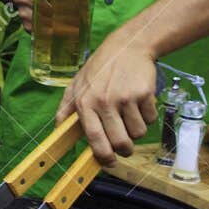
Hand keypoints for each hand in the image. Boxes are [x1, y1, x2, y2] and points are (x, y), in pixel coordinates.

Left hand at [52, 30, 158, 165]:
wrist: (128, 46)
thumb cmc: (100, 67)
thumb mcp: (77, 83)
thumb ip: (66, 107)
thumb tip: (58, 129)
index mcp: (85, 102)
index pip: (94, 138)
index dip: (103, 156)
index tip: (109, 163)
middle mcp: (104, 101)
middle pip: (120, 142)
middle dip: (125, 150)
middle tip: (126, 147)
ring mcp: (126, 98)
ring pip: (138, 133)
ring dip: (136, 130)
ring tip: (130, 115)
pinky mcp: (145, 94)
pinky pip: (150, 120)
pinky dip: (148, 117)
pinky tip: (140, 103)